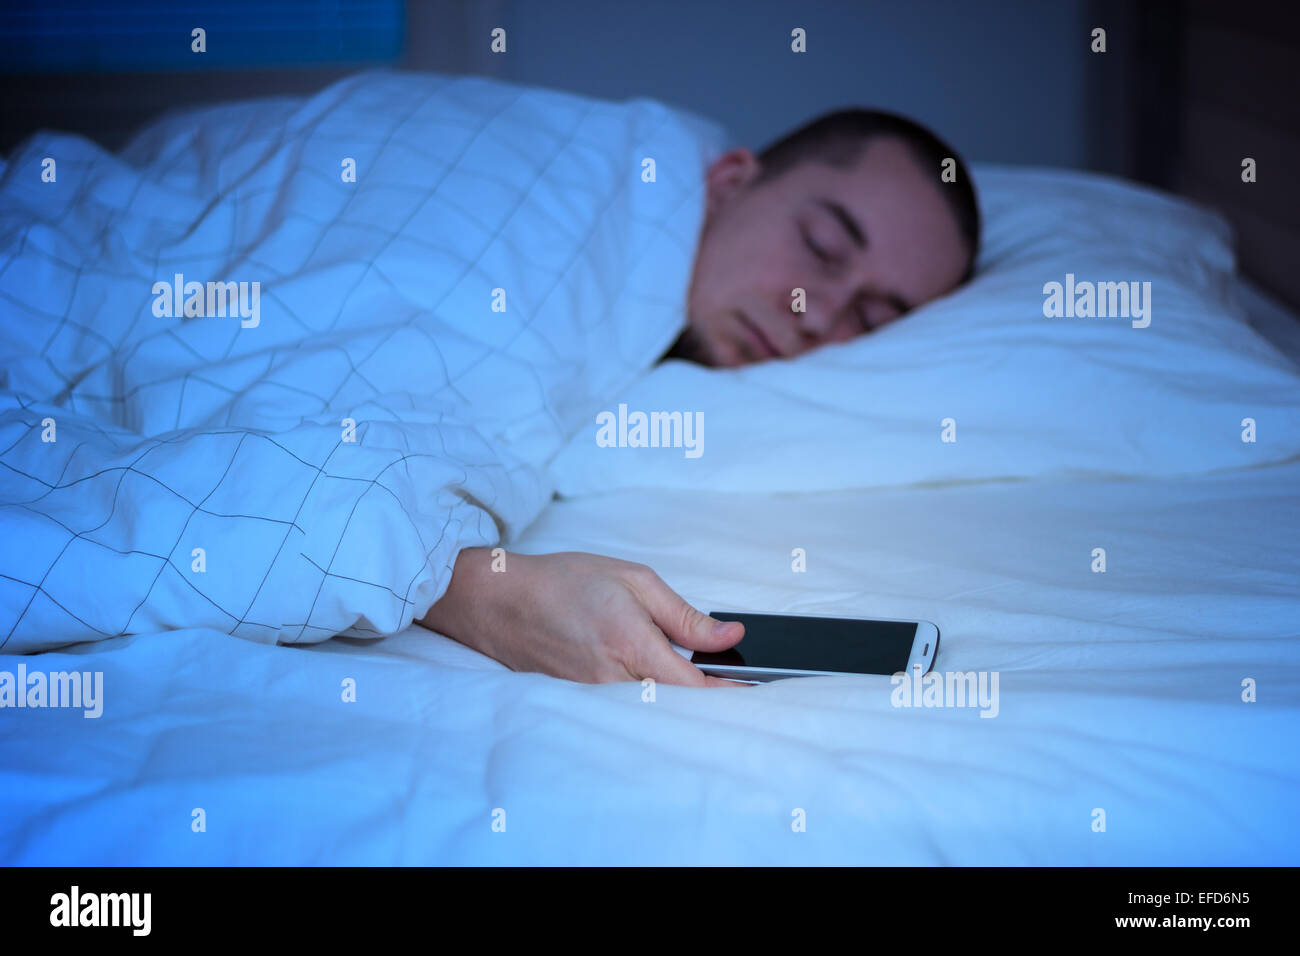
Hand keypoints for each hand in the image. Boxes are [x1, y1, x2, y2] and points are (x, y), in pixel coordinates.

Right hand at [418, 548, 747, 686]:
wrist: (500, 601)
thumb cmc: (563, 582)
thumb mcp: (634, 581)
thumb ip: (685, 615)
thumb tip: (729, 636)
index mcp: (631, 644)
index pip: (694, 688)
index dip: (731, 695)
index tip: (759, 691)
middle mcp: (612, 680)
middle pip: (677, 708)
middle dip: (709, 701)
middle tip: (737, 687)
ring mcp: (594, 698)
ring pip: (653, 712)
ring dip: (679, 702)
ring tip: (701, 684)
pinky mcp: (581, 703)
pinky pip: (627, 709)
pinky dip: (649, 700)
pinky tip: (657, 684)